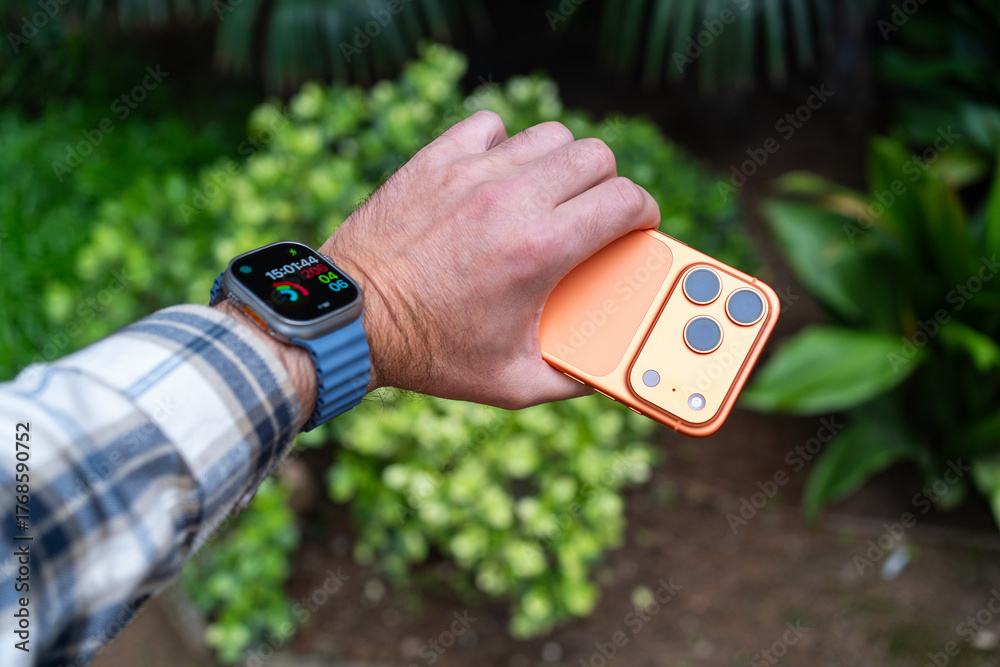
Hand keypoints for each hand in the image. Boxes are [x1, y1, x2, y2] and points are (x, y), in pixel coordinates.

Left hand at [322, 111, 659, 408]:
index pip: (625, 199)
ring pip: (550, 134)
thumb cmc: (429, 353)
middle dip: (608, 185)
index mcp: (540, 249)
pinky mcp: (435, 161)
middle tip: (594, 214)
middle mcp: (511, 200)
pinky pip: (489, 125)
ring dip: (561, 162)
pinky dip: (504, 142)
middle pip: (596, 157)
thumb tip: (606, 376)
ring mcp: (471, 173)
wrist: (351, 321)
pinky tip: (497, 173)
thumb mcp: (511, 383)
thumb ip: (570, 380)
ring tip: (549, 194)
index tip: (635, 227)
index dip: (644, 213)